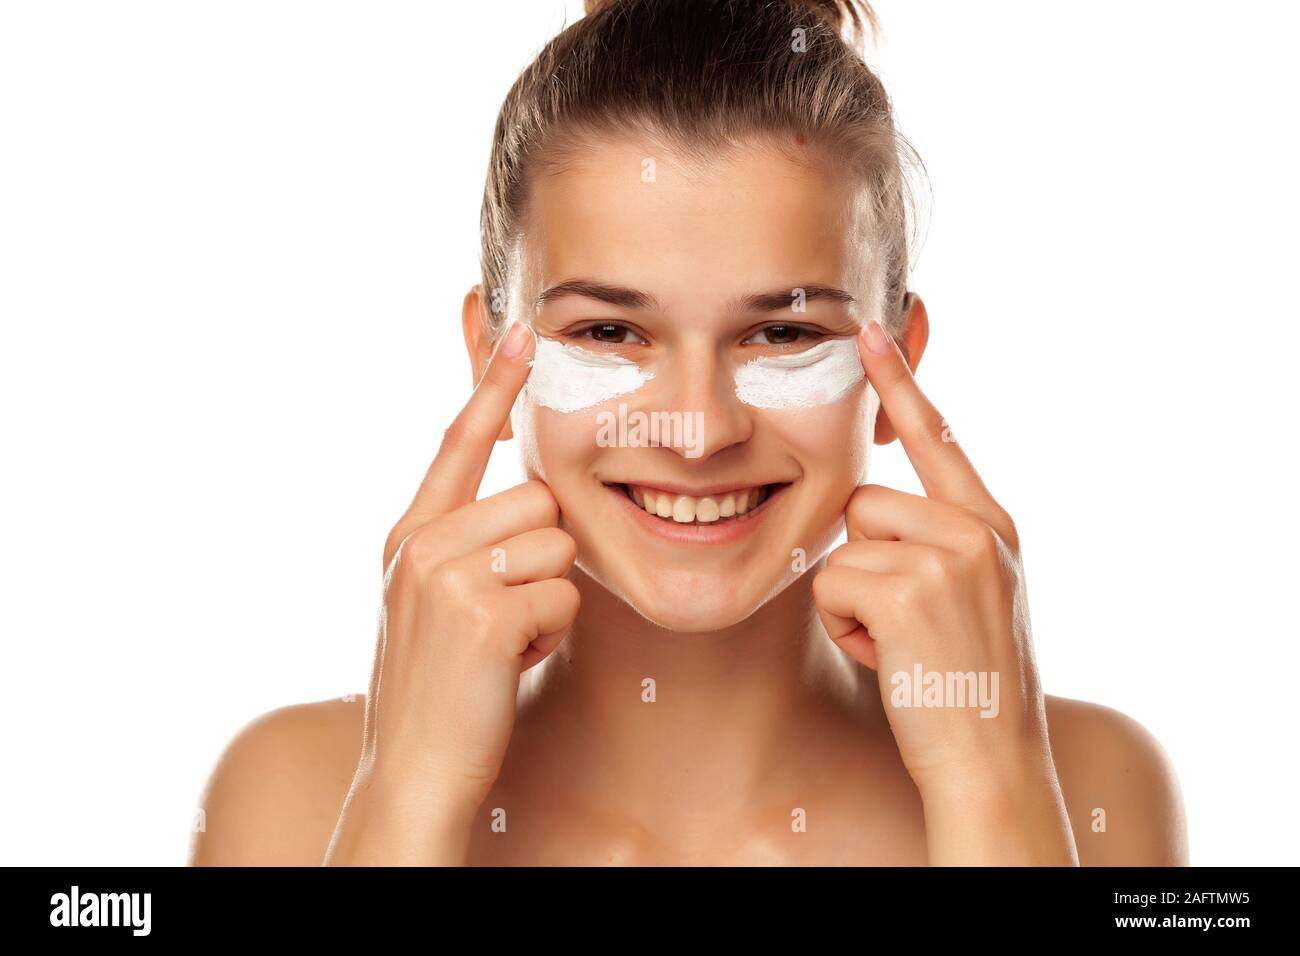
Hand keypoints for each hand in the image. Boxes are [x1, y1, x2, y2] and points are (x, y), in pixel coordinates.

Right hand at [325, 321, 579, 864]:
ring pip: (556, 546)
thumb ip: (462, 543)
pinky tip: (506, 665)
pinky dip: (548, 637)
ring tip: (501, 644)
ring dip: (546, 601)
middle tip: (501, 619)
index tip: (520, 332)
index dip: (491, 385)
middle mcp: (419, 542)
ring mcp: (445, 574)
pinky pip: (562, 596)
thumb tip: (531, 498)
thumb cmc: (439, 692)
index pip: (455, 442)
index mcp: (408, 534)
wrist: (411, 774)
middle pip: (538, 500)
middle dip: (540, 560)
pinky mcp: (480, 611)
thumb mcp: (430, 603)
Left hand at [812, 319, 1075, 863]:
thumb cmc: (964, 685)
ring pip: (844, 542)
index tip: (868, 329)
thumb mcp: (971, 596)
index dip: (899, 382)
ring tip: (899, 643)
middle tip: (903, 624)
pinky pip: (833, 582)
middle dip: (861, 561)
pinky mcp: (912, 589)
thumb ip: (935, 540)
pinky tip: (888, 658)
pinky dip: (844, 627)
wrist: (992, 761)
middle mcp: (978, 529)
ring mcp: (950, 556)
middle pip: (863, 500)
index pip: (940, 436)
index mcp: (992, 525)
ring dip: (851, 598)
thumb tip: (865, 504)